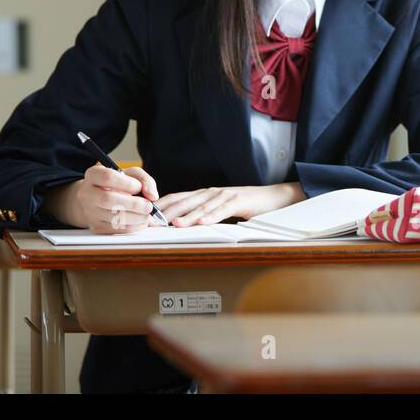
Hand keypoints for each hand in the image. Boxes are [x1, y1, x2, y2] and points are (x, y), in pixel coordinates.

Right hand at [47, 164, 160, 233]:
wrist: (99, 199)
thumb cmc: (118, 184)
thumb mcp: (130, 174)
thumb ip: (144, 180)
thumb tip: (152, 196)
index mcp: (94, 175)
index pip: (108, 177)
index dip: (127, 184)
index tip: (138, 187)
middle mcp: (86, 193)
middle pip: (108, 199)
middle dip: (134, 204)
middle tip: (149, 206)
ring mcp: (89, 211)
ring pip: (113, 217)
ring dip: (136, 217)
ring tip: (146, 213)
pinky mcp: (96, 226)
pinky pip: (116, 229)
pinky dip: (133, 227)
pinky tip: (140, 221)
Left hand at [157, 182, 306, 225]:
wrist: (273, 197)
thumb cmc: (244, 206)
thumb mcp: (219, 210)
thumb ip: (202, 215)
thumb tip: (178, 227)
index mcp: (204, 195)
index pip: (177, 198)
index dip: (161, 207)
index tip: (146, 217)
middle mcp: (211, 192)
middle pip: (185, 201)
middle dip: (167, 212)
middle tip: (152, 223)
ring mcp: (225, 195)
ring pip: (202, 206)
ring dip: (187, 215)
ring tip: (173, 224)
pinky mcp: (240, 201)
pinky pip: (224, 210)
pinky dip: (212, 217)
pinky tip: (203, 223)